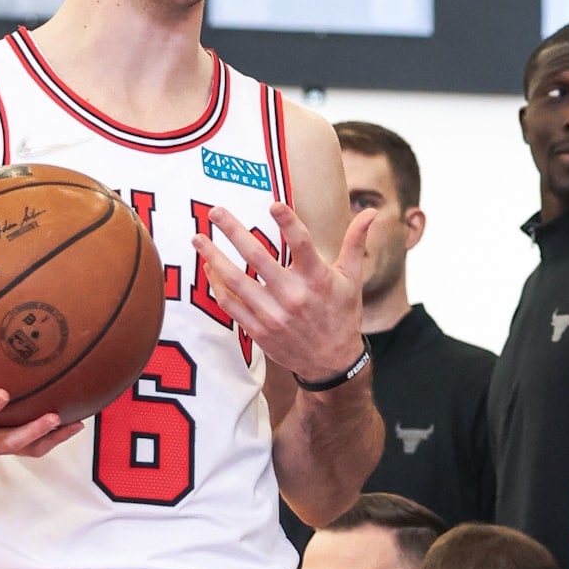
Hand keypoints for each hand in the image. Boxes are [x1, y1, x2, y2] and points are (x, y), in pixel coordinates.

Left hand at [193, 200, 375, 380]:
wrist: (331, 364)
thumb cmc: (341, 315)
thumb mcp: (351, 280)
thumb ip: (355, 243)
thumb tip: (371, 211)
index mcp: (317, 279)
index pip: (302, 244)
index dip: (288, 222)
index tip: (272, 203)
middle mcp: (294, 296)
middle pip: (258, 258)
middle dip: (234, 231)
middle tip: (215, 212)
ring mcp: (274, 315)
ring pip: (236, 282)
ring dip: (214, 258)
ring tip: (198, 239)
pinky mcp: (259, 331)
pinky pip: (231, 306)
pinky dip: (218, 286)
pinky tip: (209, 268)